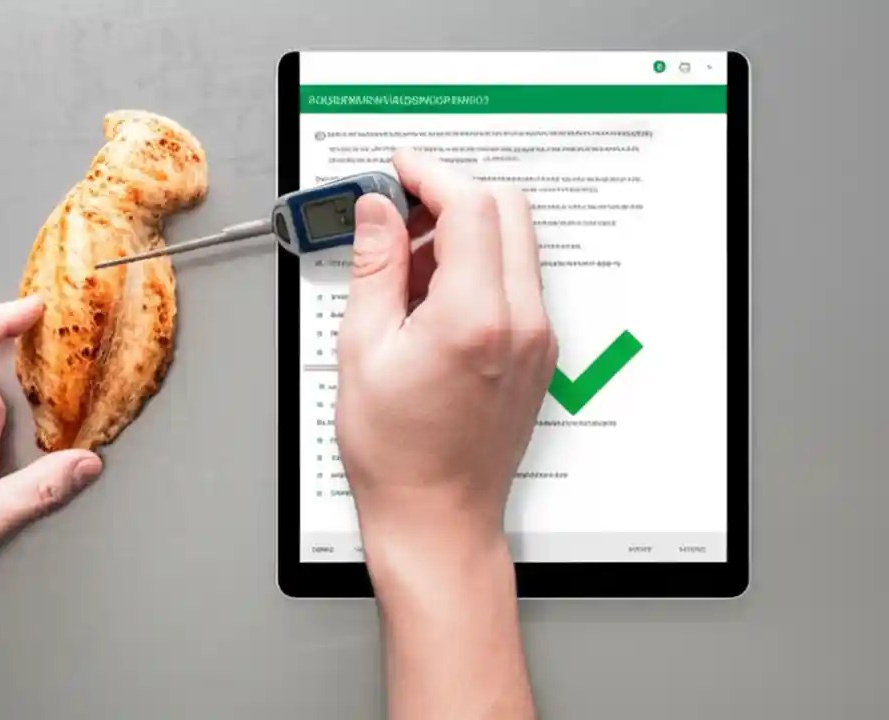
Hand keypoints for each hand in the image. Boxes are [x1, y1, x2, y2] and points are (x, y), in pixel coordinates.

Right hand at [336, 150, 549, 718]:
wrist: (436, 517)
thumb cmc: (396, 454)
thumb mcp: (363, 349)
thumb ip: (375, 266)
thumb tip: (376, 210)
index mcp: (475, 317)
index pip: (470, 205)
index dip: (429, 174)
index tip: (397, 171)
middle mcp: (522, 322)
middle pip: (506, 210)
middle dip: (451, 195)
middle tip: (398, 215)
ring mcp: (538, 338)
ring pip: (514, 244)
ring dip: (464, 232)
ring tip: (405, 269)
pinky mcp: (538, 353)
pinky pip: (515, 282)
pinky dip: (477, 268)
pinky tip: (430, 300)